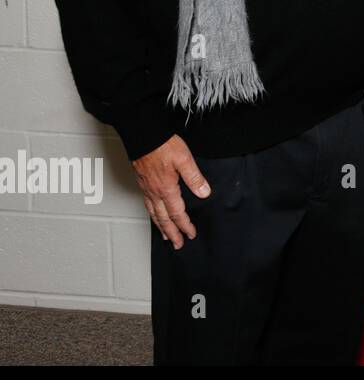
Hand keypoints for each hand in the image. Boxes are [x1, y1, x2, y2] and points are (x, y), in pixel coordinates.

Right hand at [132, 135, 209, 249]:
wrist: (143, 135)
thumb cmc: (162, 144)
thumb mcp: (185, 160)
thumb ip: (194, 178)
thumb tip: (204, 193)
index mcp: (166, 189)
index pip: (177, 213)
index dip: (185, 225)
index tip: (190, 234)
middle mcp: (154, 191)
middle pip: (163, 218)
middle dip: (172, 232)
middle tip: (177, 244)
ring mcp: (146, 188)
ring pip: (153, 213)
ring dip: (160, 226)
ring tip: (165, 235)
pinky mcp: (142, 182)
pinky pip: (147, 204)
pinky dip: (151, 214)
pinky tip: (154, 214)